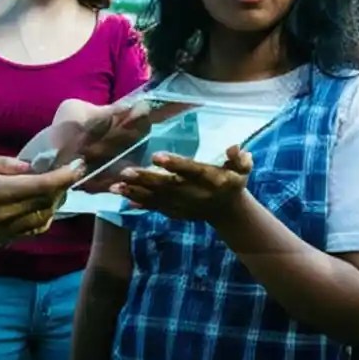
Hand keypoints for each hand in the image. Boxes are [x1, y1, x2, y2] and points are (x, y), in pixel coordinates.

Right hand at [0, 152, 84, 242]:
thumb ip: (2, 163)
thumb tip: (31, 167)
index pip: (41, 186)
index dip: (64, 176)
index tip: (79, 164)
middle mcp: (3, 214)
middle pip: (47, 203)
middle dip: (63, 186)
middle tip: (69, 169)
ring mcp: (2, 230)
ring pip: (43, 219)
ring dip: (54, 203)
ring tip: (56, 185)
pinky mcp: (0, 239)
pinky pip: (31, 231)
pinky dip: (43, 217)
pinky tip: (41, 204)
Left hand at [110, 145, 252, 223]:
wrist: (228, 211)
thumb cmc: (234, 180)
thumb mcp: (243, 168)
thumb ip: (240, 158)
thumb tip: (234, 147)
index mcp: (212, 180)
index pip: (192, 171)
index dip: (175, 165)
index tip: (156, 157)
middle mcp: (195, 194)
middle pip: (168, 186)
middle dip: (145, 180)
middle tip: (125, 171)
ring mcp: (183, 206)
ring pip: (156, 199)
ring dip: (135, 192)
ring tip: (115, 186)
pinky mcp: (174, 211)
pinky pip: (154, 207)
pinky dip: (138, 203)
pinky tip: (121, 197)